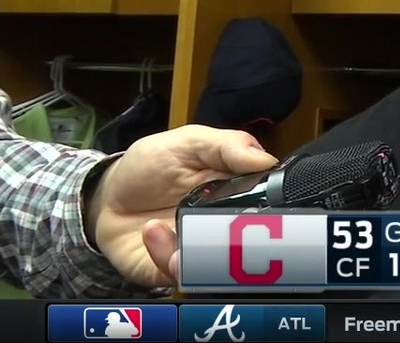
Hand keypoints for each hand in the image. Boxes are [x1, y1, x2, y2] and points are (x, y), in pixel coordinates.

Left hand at [84, 125, 278, 287]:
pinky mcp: (173, 269)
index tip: (265, 204)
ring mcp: (200, 250)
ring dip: (200, 251)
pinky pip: (182, 275)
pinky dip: (168, 257)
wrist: (106, 197)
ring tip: (171, 227)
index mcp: (239, 194)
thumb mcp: (188, 143)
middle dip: (242, 240)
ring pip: (220, 265)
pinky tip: (152, 231)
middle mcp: (226, 227)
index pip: (271, 206)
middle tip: (217, 222)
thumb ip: (227, 145)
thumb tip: (267, 159)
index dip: (273, 208)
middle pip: (254, 244)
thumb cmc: (152, 166)